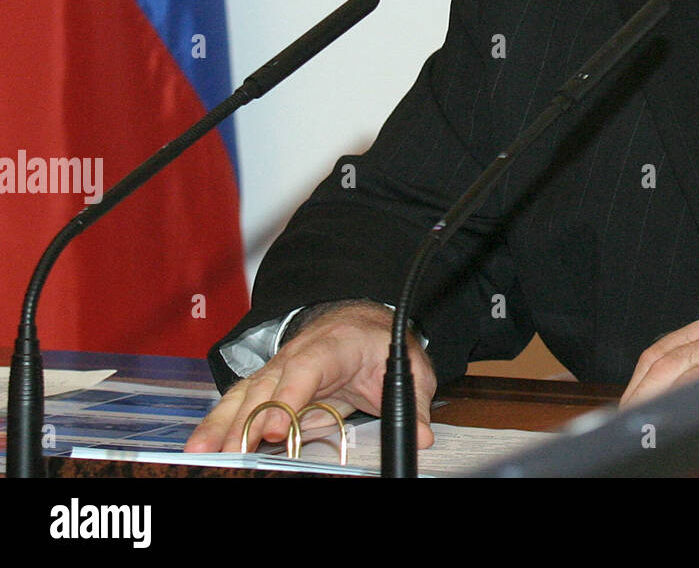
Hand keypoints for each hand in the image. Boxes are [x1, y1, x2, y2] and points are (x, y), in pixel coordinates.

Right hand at [185, 301, 436, 452]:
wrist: (360, 321)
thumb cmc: (378, 344)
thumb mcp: (407, 367)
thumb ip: (412, 401)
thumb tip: (421, 434)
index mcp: (334, 344)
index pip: (308, 368)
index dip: (291, 397)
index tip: (280, 428)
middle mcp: (298, 353)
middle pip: (267, 384)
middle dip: (247, 419)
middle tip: (232, 451)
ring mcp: (277, 368)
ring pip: (245, 393)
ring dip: (222, 423)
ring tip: (202, 453)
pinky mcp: (266, 385)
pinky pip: (238, 403)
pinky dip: (218, 424)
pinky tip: (201, 447)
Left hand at [620, 305, 698, 429]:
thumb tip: (680, 395)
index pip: (665, 350)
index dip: (639, 384)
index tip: (627, 411)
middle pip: (667, 363)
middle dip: (639, 398)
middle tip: (628, 426)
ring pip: (687, 376)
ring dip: (661, 406)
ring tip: (650, 432)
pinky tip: (694, 430)